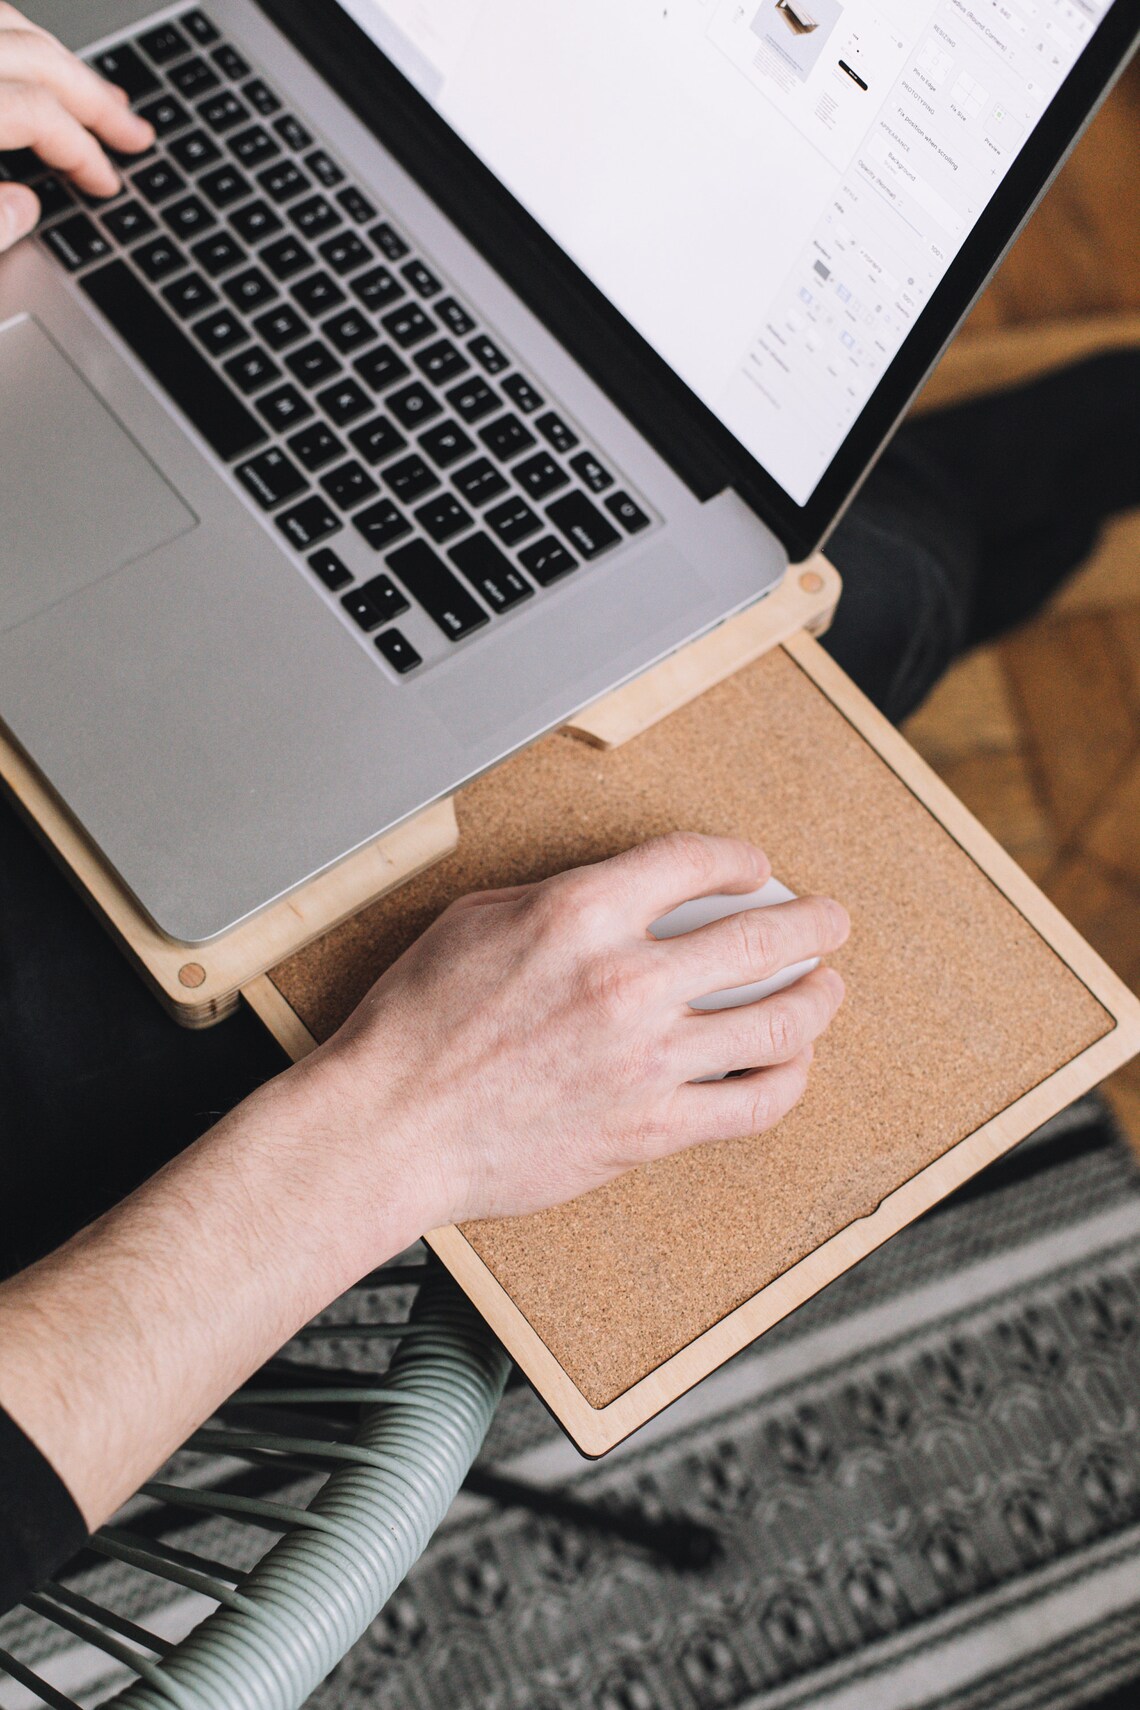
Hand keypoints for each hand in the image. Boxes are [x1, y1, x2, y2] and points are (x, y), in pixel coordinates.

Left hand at [0, 4, 153, 249]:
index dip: (82, 151)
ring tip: (91, 92)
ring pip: (5, 23)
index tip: (105, 184)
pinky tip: (28, 65)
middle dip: (91, 96)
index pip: (36, 113)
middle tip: (132, 130)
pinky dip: (13, 39)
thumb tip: (23, 209)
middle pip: (32, 54)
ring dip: (57, 58)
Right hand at [0, 833, 847, 1535]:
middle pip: (759, 938)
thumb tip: (624, 896)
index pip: (696, 864)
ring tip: (827, 991)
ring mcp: (646, 1060)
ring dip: (816, 1001)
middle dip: (812, 923)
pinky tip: (790, 1068)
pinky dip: (785, 1082)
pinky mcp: (650, 1128)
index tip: (753, 868)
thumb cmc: (416, 1026)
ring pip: (774, 1024)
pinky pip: (750, 1105)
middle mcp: (626, 982)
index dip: (741, 860)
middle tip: (830, 921)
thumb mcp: (477, 920)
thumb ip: (561, 899)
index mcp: (581, 914)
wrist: (391, 1128)